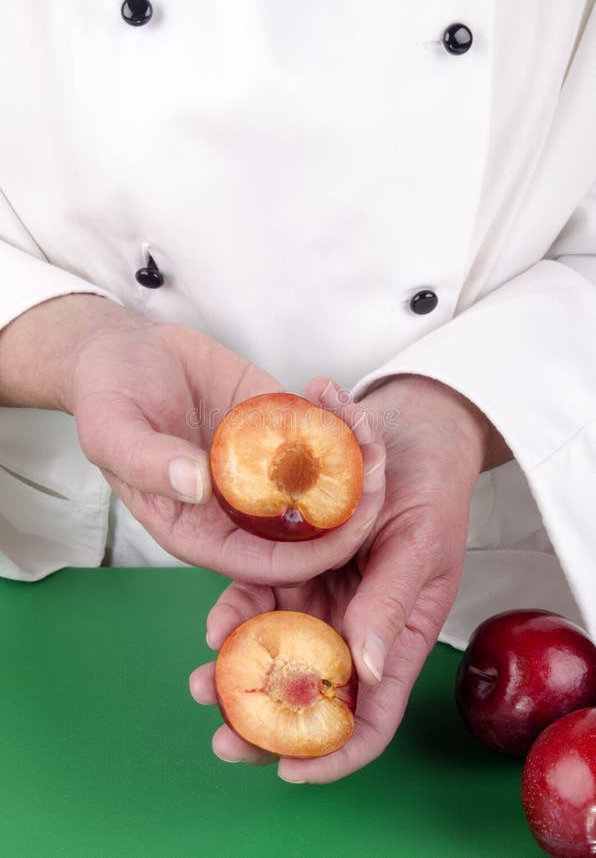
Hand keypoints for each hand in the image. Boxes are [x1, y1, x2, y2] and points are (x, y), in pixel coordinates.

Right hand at [58, 299, 385, 582]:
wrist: (125, 349)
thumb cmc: (108, 398)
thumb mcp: (112, 430)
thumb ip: (150, 462)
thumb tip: (199, 484)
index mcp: (201, 528)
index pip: (267, 563)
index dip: (311, 555)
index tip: (350, 532)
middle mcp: (240, 506)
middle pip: (308, 530)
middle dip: (351, 514)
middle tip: (381, 479)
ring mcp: (262, 466)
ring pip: (322, 482)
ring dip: (355, 466)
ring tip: (373, 436)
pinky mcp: (275, 426)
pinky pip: (316, 434)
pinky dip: (337, 422)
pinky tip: (345, 401)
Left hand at [189, 374, 511, 781]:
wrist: (407, 428)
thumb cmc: (429, 488)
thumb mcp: (420, 546)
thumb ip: (391, 606)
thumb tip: (366, 673)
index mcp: (396, 636)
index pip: (371, 716)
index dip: (333, 752)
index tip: (288, 770)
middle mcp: (353, 623)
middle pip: (310, 690)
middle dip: (264, 718)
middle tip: (222, 731)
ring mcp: (320, 593)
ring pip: (274, 647)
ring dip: (238, 670)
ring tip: (202, 679)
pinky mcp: (291, 560)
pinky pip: (257, 594)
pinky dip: (235, 613)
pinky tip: (216, 622)